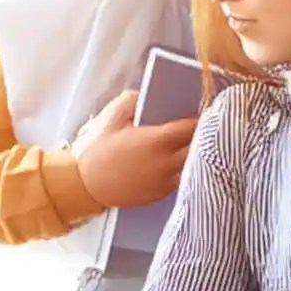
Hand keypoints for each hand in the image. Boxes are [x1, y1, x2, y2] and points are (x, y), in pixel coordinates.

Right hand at [74, 90, 197, 208]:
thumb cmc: (97, 151)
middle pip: (198, 148)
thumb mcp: (110, 120)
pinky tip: (180, 163)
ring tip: (195, 147)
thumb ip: (129, 102)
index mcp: (156, 140)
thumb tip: (142, 95)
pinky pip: (181, 180)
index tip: (205, 113)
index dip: (200, 119)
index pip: (192, 127)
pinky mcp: (160, 194)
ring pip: (193, 166)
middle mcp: (166, 162)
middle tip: (204, 129)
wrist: (85, 185)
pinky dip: (184, 170)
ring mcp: (165, 181)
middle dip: (202, 137)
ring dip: (195, 156)